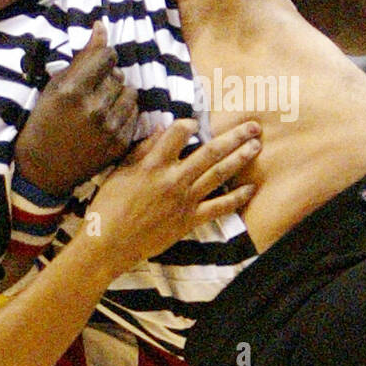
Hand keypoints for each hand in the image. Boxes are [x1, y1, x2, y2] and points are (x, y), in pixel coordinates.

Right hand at [14, 23, 138, 197]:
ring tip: (102, 104)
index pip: (107, 56)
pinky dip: (124, 113)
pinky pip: (135, 114)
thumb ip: (82, 58)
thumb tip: (102, 27)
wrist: (44, 170)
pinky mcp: (120, 143)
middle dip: (108, 77)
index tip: (96, 65)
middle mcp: (94, 107)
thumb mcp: (55, 87)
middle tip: (93, 90)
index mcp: (72, 90)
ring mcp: (110, 127)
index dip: (103, 57)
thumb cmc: (44, 123)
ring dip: (119, 94)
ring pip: (131, 93)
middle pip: (119, 75)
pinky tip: (107, 120)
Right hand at [84, 118, 260, 274]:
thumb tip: (163, 129)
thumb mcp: (121, 171)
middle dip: (234, 137)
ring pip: (219, 174)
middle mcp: (174, 179)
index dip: (189, 123)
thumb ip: (144, 149)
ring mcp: (185, 200)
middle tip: (252, 127)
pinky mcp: (189, 220)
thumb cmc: (109, 206)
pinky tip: (250, 188)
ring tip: (256, 146)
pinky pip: (218, 207)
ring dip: (240, 159)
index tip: (195, 122)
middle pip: (210, 152)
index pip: (179, 132)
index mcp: (154, 164)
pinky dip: (236, 198)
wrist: (109, 243)